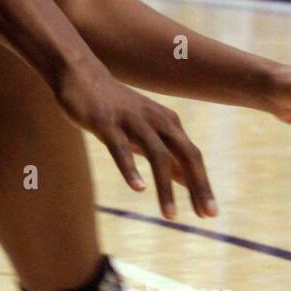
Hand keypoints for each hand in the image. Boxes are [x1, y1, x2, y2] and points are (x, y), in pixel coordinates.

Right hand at [55, 61, 216, 218]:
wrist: (81, 75)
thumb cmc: (116, 108)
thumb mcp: (146, 131)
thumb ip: (166, 153)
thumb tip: (188, 181)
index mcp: (169, 123)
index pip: (192, 158)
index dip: (202, 186)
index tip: (209, 215)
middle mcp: (156, 121)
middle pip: (186, 155)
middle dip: (199, 186)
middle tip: (207, 216)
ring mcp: (132, 121)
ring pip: (157, 156)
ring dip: (166, 187)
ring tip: (171, 216)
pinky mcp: (106, 123)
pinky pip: (121, 149)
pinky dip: (131, 169)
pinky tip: (139, 188)